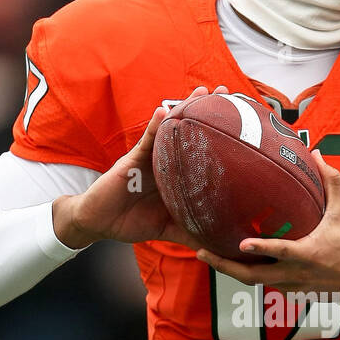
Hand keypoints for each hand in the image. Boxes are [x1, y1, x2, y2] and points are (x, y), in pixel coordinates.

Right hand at [52, 85, 228, 248]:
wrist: (98, 223)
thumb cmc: (132, 221)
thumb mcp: (168, 229)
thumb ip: (191, 234)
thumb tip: (218, 247)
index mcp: (176, 175)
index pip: (199, 149)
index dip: (218, 134)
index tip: (241, 120)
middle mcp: (165, 161)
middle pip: (188, 131)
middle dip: (206, 110)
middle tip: (226, 92)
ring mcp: (149, 158)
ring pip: (169, 130)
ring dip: (185, 108)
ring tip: (203, 92)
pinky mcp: (131, 161)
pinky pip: (145, 141)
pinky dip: (154, 127)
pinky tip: (164, 112)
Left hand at [196, 152, 339, 301]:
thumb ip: (330, 181)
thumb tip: (316, 153)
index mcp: (308, 253)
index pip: (282, 252)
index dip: (262, 248)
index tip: (241, 244)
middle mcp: (296, 274)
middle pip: (254, 276)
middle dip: (225, 267)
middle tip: (202, 253)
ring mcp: (291, 286)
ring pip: (254, 282)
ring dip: (230, 271)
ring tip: (207, 255)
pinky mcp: (290, 292)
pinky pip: (263, 284)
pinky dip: (246, 275)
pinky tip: (230, 262)